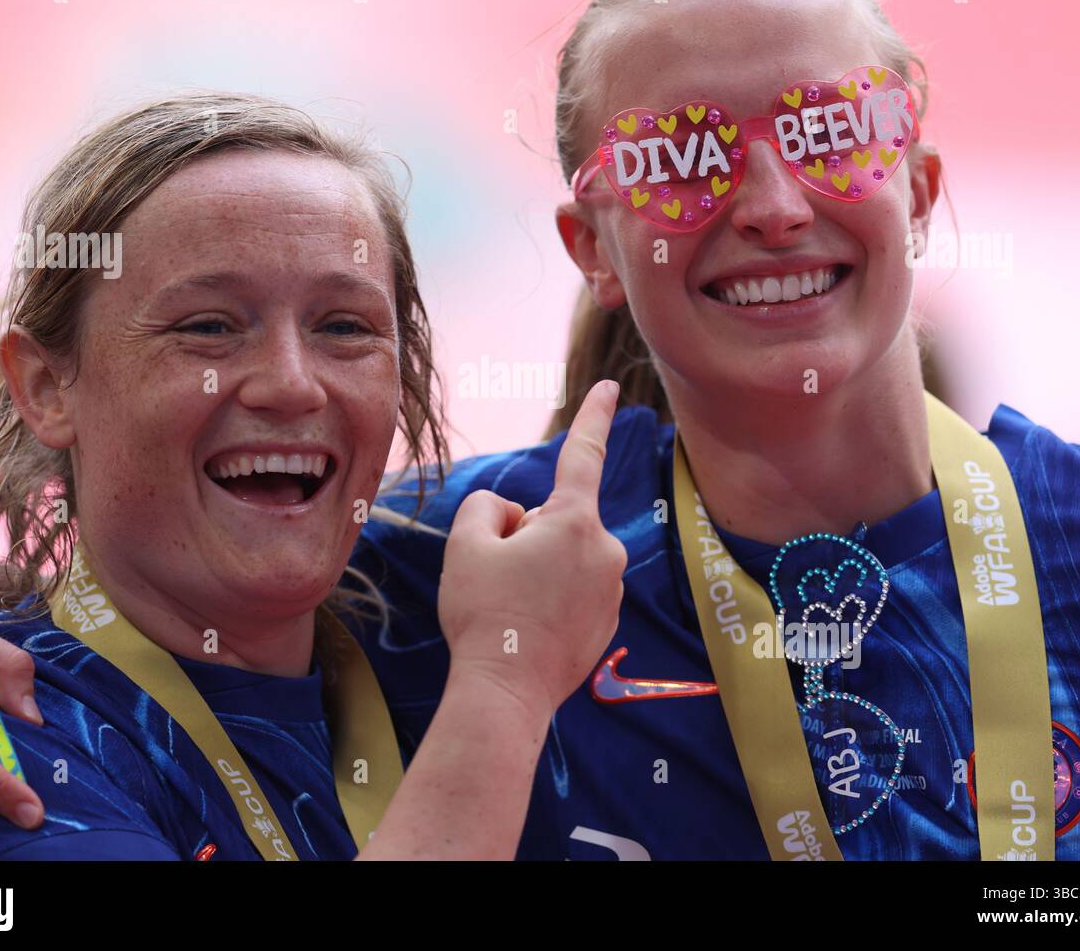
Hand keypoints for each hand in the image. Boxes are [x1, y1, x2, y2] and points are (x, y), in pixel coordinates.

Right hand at [437, 379, 625, 719]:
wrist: (506, 692)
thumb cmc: (484, 613)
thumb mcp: (466, 543)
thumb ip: (487, 507)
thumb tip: (514, 514)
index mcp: (575, 522)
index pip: (584, 454)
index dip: (595, 415)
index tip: (613, 386)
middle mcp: (606, 550)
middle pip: (558, 517)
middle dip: (527, 531)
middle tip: (498, 574)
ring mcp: (611, 587)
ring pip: (565, 553)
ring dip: (539, 564)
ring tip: (512, 606)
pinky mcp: (609, 619)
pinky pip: (574, 586)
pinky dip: (551, 595)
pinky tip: (529, 624)